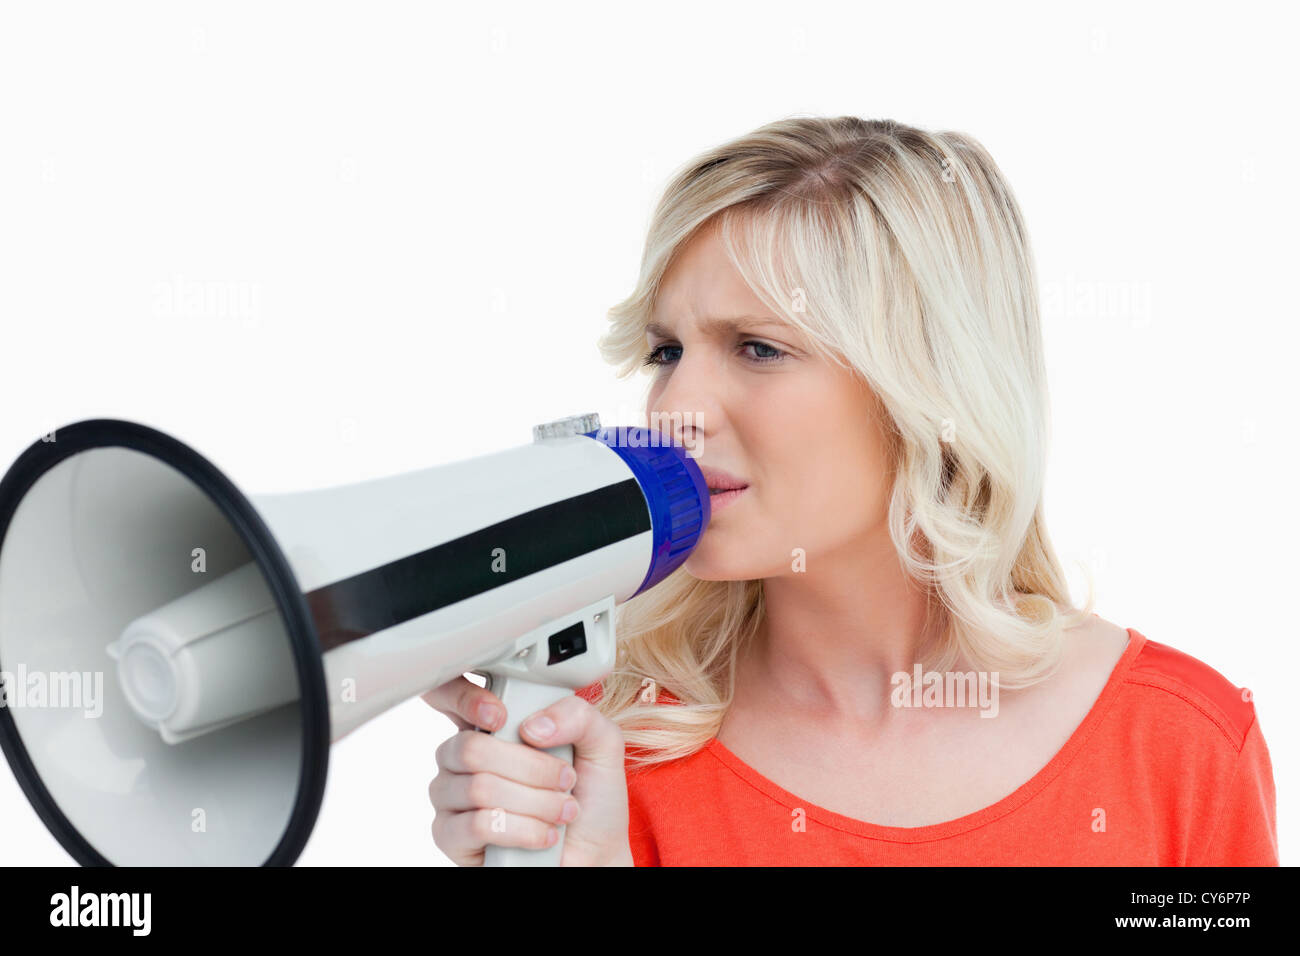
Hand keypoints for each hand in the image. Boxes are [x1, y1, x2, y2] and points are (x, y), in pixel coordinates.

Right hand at [423, 675, 633, 865]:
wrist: (596, 852)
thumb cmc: (591, 797)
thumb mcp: (602, 743)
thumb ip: (578, 715)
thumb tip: (532, 726)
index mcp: (491, 724)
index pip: (449, 694)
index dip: (465, 699)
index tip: (502, 715)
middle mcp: (463, 758)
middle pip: (470, 748)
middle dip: (532, 768)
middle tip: (565, 780)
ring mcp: (452, 798)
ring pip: (479, 789)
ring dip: (536, 803)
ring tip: (562, 811)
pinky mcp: (451, 837)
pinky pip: (478, 825)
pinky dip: (523, 830)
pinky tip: (544, 835)